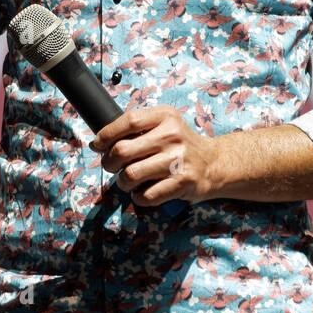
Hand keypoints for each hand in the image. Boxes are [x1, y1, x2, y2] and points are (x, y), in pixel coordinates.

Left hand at [90, 105, 222, 208]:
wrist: (214, 164)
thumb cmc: (181, 145)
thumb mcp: (165, 124)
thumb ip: (138, 127)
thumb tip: (100, 141)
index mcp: (166, 116)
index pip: (128, 121)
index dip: (106, 134)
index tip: (97, 144)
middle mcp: (172, 135)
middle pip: (122, 150)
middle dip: (109, 162)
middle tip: (111, 166)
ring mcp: (177, 160)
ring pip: (130, 175)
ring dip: (122, 182)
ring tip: (128, 181)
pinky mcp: (181, 183)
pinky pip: (145, 195)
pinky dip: (138, 196)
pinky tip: (143, 191)